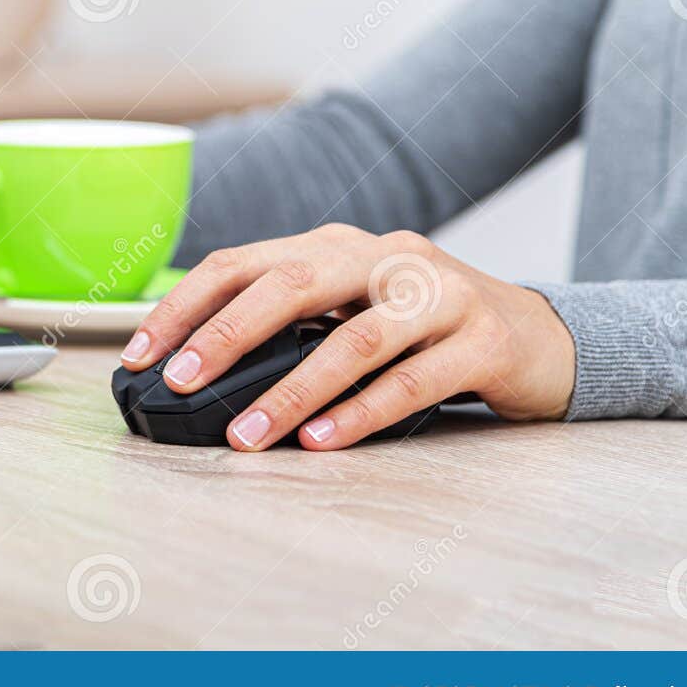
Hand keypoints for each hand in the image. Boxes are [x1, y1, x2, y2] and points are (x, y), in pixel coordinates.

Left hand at [119, 224, 575, 449]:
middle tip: (180, 381)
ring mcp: (440, 296)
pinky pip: (412, 382)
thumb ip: (291, 325)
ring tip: (246, 436)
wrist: (545, 339)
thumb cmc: (426, 330)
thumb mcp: (353, 309)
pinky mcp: (484, 342)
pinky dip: (361, 414)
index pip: (244, 263)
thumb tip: (198, 371)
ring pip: (354, 340)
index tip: (141, 354)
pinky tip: (321, 441)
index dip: (186, 305)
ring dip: (291, 391)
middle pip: (293, 282)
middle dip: (227, 333)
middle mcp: (387, 258)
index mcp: (340, 246)